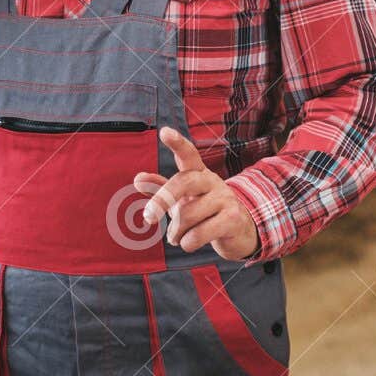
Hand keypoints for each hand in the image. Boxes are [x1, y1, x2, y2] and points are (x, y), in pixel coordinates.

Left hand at [134, 127, 261, 260]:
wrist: (237, 230)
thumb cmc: (204, 211)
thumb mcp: (182, 199)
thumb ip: (160, 188)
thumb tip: (137, 178)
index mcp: (198, 173)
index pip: (188, 154)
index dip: (177, 143)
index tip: (164, 132)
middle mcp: (212, 180)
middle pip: (182, 183)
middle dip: (161, 201)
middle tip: (147, 218)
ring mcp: (225, 197)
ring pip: (187, 215)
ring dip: (175, 233)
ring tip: (176, 238)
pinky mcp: (233, 218)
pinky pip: (199, 233)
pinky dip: (188, 242)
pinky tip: (189, 243)